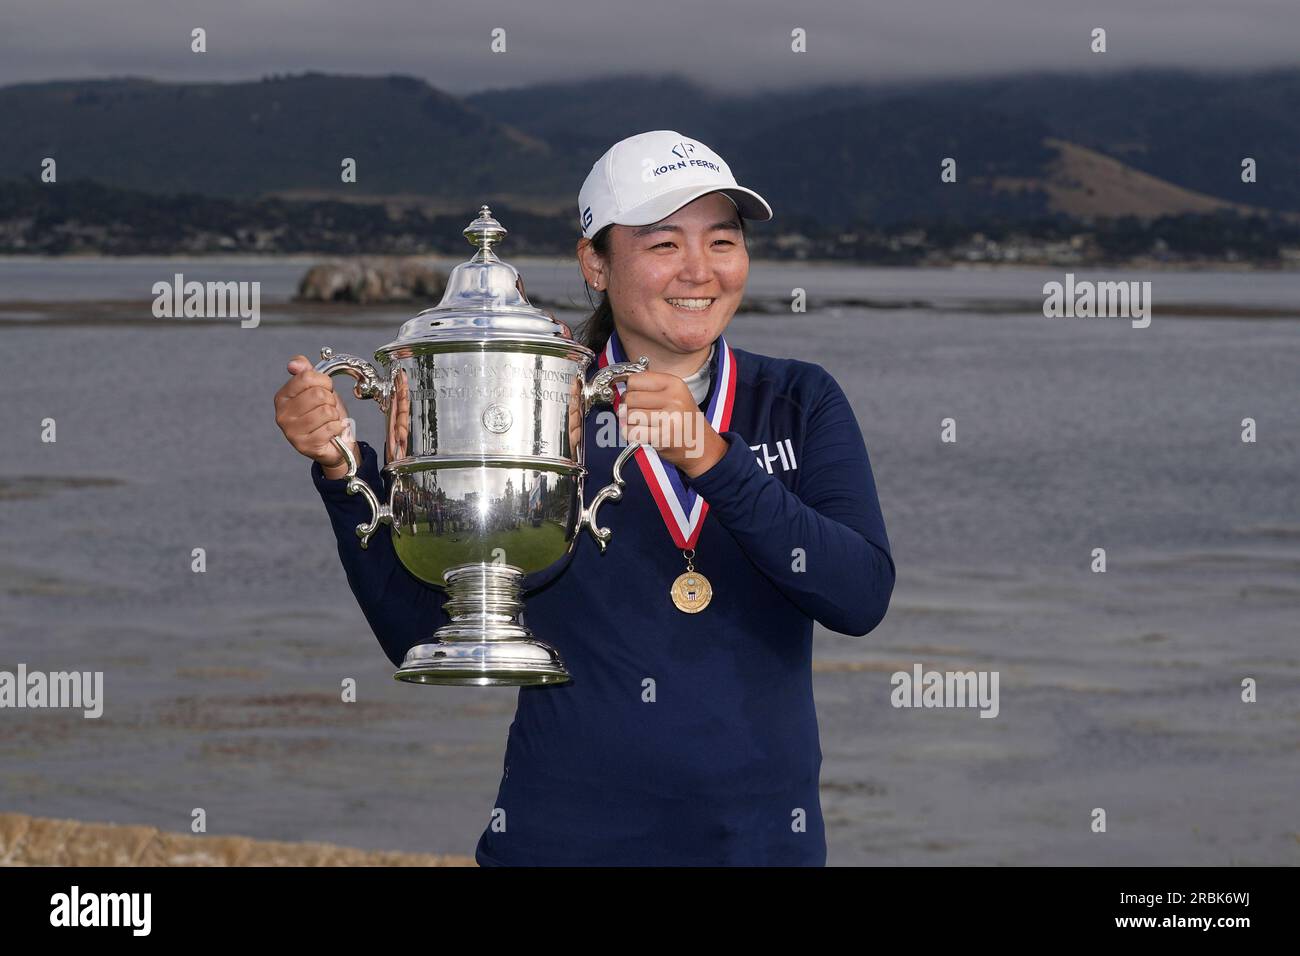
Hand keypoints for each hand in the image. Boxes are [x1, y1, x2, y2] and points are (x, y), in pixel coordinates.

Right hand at [275, 355, 356, 474]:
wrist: (335, 443)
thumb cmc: (325, 415)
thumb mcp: (317, 389)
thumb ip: (307, 373)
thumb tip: (294, 363)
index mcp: (282, 397)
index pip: (307, 377)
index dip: (324, 382)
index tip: (326, 389)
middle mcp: (282, 415)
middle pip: (318, 394)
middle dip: (330, 400)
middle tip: (328, 409)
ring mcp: (292, 432)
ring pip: (326, 411)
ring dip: (334, 415)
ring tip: (329, 421)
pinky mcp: (305, 445)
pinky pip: (331, 427)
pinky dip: (338, 427)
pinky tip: (332, 431)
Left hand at [617, 371, 727, 476]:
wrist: (703, 447)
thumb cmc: (685, 421)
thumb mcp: (675, 396)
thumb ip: (651, 389)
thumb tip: (622, 390)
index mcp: (675, 384)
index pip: (636, 379)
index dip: (630, 389)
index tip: (635, 397)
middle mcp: (673, 399)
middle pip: (630, 398)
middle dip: (627, 407)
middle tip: (636, 413)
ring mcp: (668, 418)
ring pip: (629, 415)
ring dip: (629, 422)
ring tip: (641, 425)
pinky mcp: (662, 437)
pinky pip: (632, 432)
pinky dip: (631, 434)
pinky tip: (641, 434)